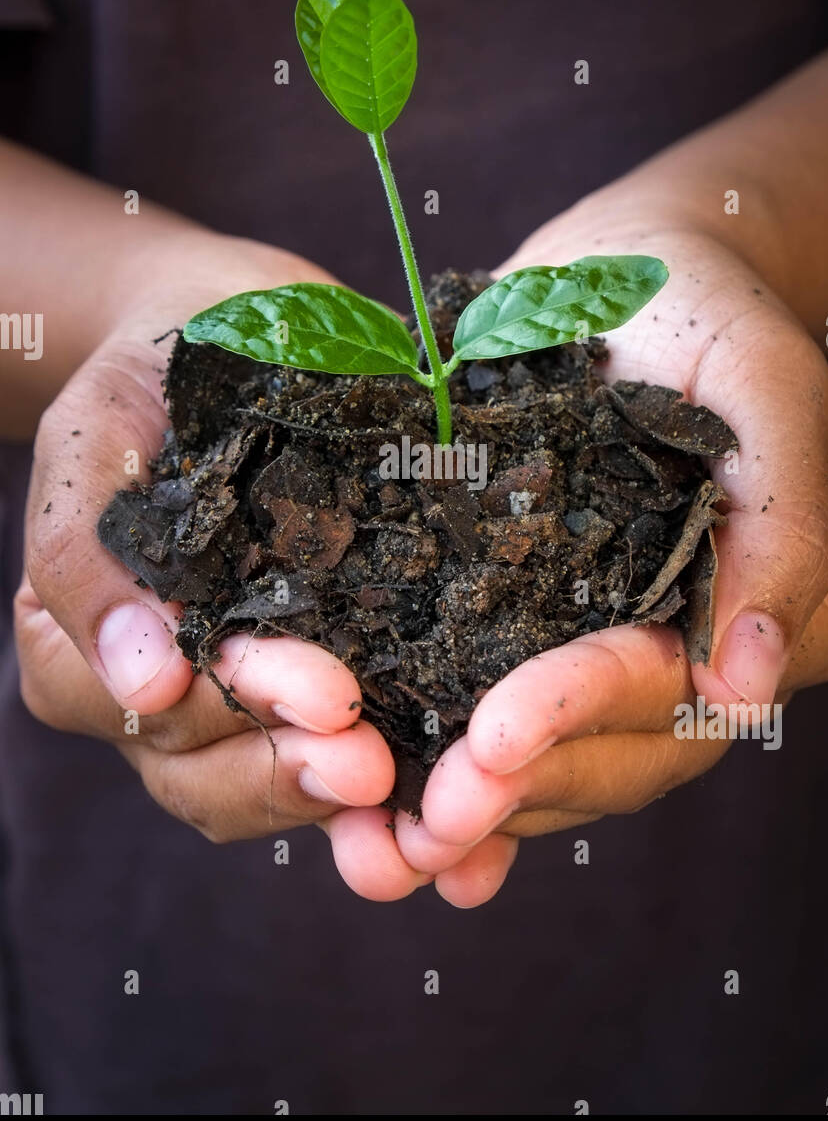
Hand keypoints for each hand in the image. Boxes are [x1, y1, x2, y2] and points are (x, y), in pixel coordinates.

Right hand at [15, 230, 516, 901]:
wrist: (248, 324)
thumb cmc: (162, 367)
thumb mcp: (99, 433)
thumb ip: (86, 547)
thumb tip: (141, 685)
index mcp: (88, 639)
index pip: (145, 712)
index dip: (233, 709)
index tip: (322, 692)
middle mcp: (161, 687)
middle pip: (204, 774)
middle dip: (291, 768)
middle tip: (372, 761)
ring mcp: (244, 691)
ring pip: (268, 788)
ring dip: (335, 796)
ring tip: (408, 782)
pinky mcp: (331, 671)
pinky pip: (341, 755)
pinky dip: (392, 786)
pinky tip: (449, 792)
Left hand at [395, 217, 827, 900]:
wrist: (632, 264)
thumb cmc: (709, 303)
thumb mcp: (765, 382)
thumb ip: (782, 522)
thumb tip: (750, 684)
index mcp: (788, 608)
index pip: (683, 689)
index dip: (585, 716)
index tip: (491, 736)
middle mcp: (711, 647)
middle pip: (623, 751)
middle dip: (521, 787)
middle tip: (423, 825)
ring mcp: (628, 639)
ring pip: (566, 757)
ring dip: (483, 808)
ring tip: (388, 851)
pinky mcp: (551, 622)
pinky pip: (516, 715)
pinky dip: (468, 777)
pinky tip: (397, 833)